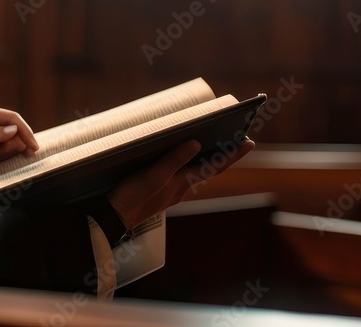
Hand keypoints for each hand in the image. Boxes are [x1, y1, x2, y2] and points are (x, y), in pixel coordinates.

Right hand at [107, 137, 254, 229]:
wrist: (112, 219)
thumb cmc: (132, 197)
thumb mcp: (153, 175)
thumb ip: (174, 160)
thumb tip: (196, 144)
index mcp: (181, 183)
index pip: (213, 167)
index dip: (232, 155)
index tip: (249, 142)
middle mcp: (179, 188)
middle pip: (207, 170)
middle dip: (223, 156)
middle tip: (237, 141)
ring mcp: (169, 192)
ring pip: (193, 173)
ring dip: (205, 160)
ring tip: (213, 147)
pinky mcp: (157, 192)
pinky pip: (179, 177)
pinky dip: (186, 165)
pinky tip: (180, 161)